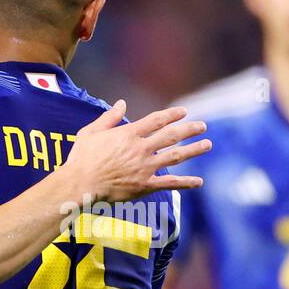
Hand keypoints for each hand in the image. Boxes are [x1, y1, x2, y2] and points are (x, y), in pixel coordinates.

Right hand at [66, 101, 210, 202]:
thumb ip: (109, 117)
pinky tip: (199, 181)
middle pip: (171, 136)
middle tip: (203, 126)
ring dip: (193, 150)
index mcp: (129, 133)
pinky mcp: (145, 185)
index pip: (157, 120)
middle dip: (189, 129)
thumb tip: (122, 103)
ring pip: (175, 156)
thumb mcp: (91, 131)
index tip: (184, 111)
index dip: (172, 114)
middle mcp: (141, 148)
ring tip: (207, 145)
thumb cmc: (82, 157)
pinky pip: (170, 183)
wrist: (80, 183)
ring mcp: (145, 167)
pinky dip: (186, 183)